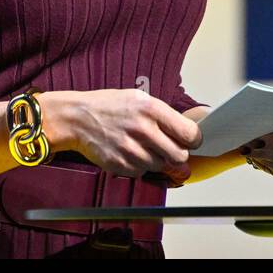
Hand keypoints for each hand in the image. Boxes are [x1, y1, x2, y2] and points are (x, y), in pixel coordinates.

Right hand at [63, 89, 201, 183]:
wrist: (77, 118)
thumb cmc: (110, 106)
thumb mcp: (139, 99)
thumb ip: (165, 116)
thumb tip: (189, 135)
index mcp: (152, 109)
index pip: (190, 134)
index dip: (194, 140)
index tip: (191, 141)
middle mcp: (143, 129)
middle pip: (180, 156)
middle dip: (178, 154)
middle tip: (170, 148)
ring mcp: (131, 149)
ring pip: (161, 166)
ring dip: (157, 160)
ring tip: (144, 146)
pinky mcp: (120, 164)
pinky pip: (142, 172)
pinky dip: (140, 166)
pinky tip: (131, 152)